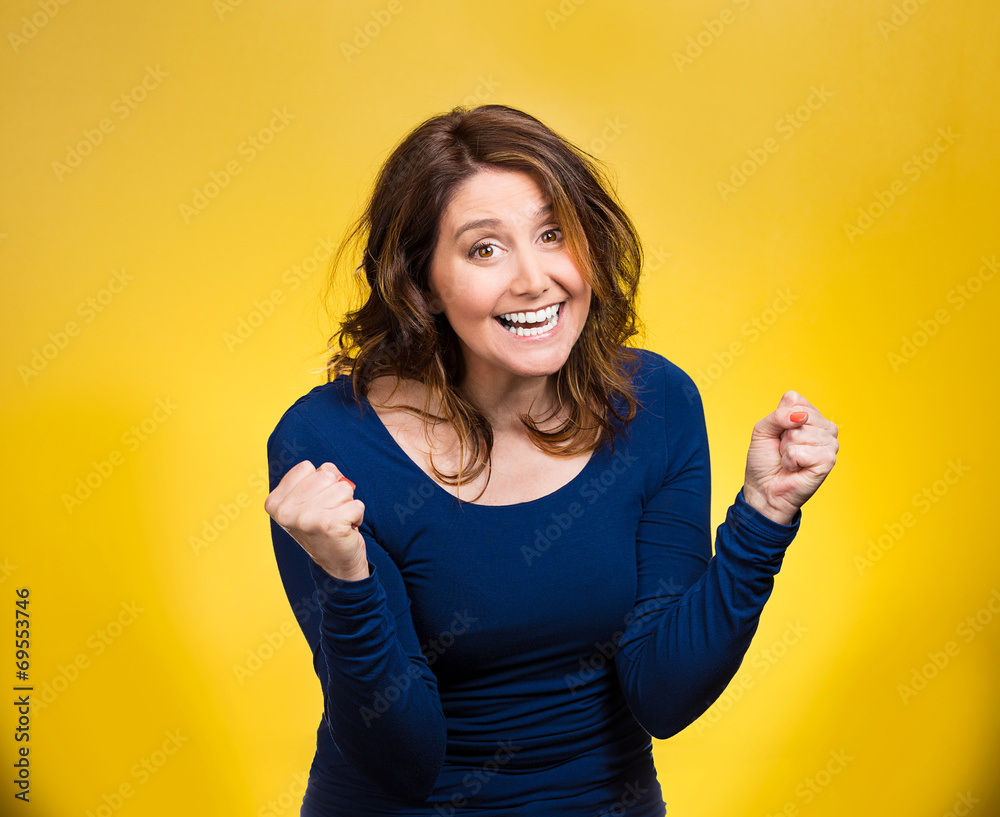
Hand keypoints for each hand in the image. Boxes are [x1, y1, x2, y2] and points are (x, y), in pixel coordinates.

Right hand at [264, 460, 369, 580]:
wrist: (336, 564)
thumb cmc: (323, 526)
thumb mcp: (308, 499)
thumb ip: (315, 477)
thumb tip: (332, 473)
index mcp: (275, 502)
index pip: (307, 467)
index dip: (319, 481)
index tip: (316, 502)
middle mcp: (285, 511)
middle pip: (326, 474)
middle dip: (335, 490)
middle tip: (330, 512)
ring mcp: (305, 519)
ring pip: (344, 488)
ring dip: (347, 504)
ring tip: (337, 520)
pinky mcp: (329, 526)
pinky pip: (357, 504)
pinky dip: (357, 515)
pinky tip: (346, 529)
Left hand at [741, 391, 838, 525]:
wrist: (765, 489)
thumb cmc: (765, 460)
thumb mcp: (762, 430)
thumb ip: (777, 416)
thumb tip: (800, 416)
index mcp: (810, 415)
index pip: (794, 399)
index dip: (778, 418)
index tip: (778, 434)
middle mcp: (824, 427)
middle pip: (797, 415)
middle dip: (782, 435)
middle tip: (783, 450)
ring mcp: (829, 443)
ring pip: (799, 433)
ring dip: (786, 450)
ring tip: (789, 460)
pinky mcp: (829, 460)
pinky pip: (802, 451)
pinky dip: (791, 461)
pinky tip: (795, 468)